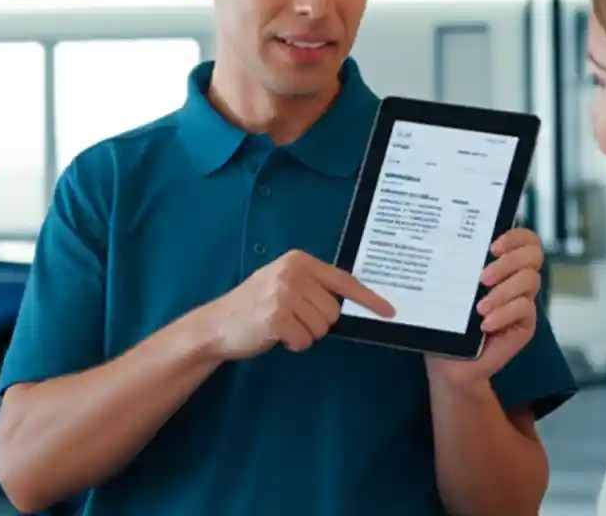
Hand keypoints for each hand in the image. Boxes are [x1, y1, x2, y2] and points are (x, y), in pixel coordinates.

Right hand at [192, 249, 394, 361]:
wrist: (216, 324)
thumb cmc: (255, 306)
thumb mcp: (284, 284)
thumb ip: (314, 287)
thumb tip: (351, 303)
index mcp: (298, 261)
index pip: (344, 280)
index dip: (369, 298)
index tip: (389, 311)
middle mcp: (292, 273)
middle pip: (334, 310)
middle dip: (318, 322)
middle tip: (292, 319)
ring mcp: (283, 294)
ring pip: (322, 327)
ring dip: (305, 334)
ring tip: (282, 325)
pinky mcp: (276, 317)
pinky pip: (305, 340)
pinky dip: (293, 344)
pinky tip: (275, 335)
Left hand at [426, 228, 542, 388]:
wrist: (448, 363)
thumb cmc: (446, 321)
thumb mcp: (449, 288)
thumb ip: (458, 265)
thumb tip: (452, 239)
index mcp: (501, 264)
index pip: (525, 239)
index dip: (515, 237)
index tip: (491, 247)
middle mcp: (516, 279)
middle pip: (533, 255)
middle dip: (508, 262)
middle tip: (483, 278)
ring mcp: (523, 301)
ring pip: (530, 280)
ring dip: (503, 291)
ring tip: (479, 307)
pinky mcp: (525, 324)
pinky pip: (525, 309)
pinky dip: (504, 314)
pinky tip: (485, 324)